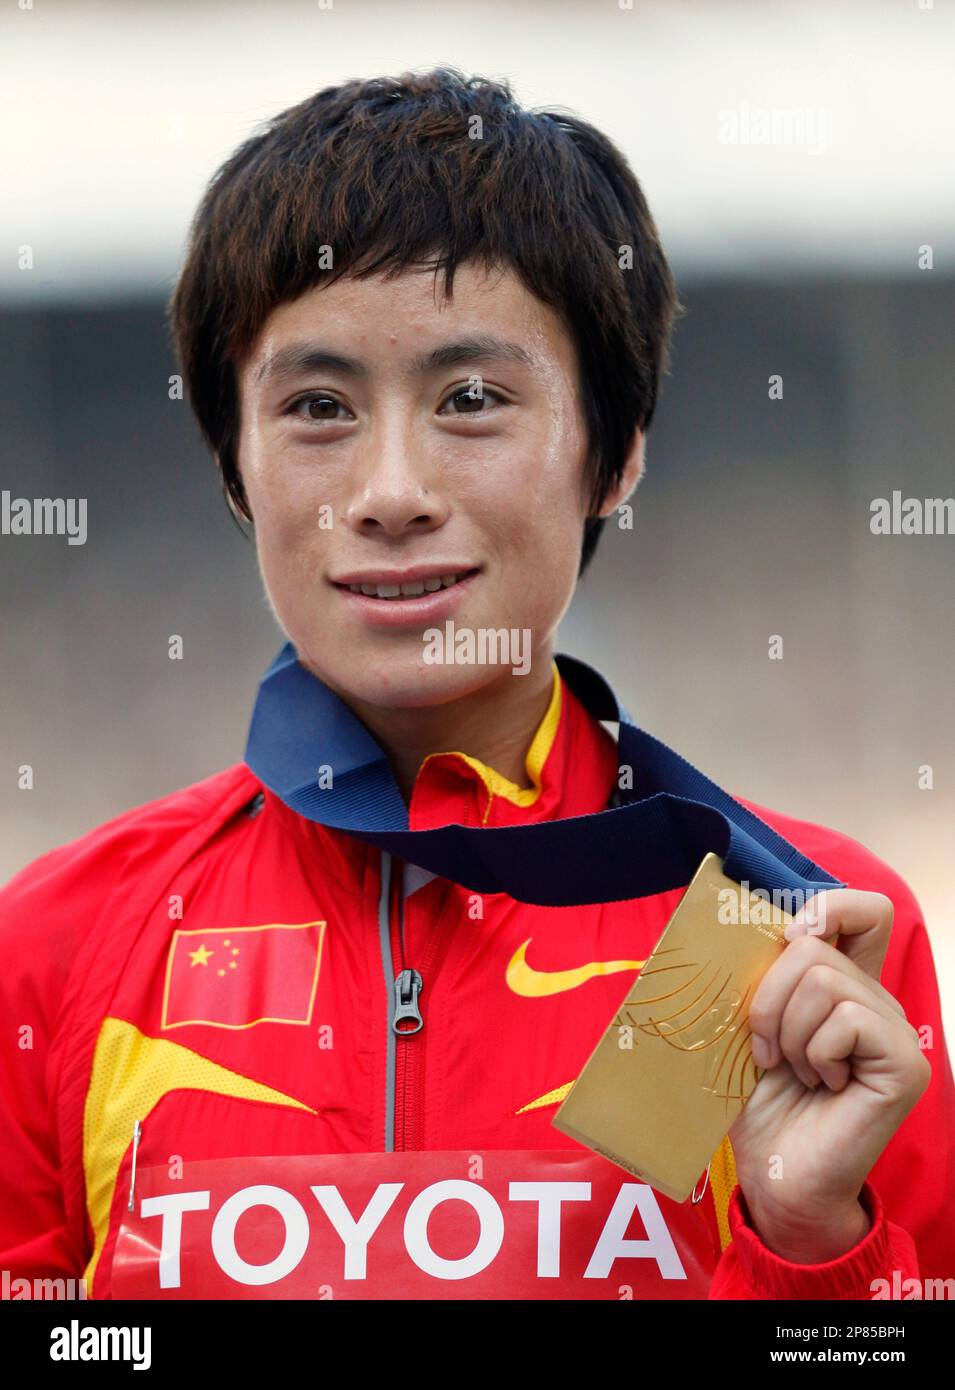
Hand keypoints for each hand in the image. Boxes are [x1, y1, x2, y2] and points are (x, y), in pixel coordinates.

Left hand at [728, 888, 930, 1262]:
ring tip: (795, 1072)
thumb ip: (759, 974)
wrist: (775, 1173)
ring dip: (788, 1031)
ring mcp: (897, 1031)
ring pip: (824, 980)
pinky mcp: (904, 1063)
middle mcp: (878, 1001)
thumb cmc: (759, 1102)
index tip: (785, 942)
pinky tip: (822, 1086)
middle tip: (768, 1050)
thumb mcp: (747, 1024)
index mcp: (846, 985)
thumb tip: (730, 922)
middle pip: (814, 945)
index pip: (863, 911)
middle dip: (768, 996)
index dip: (825, 907)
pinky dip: (814, 1053)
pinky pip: (846, 1019)